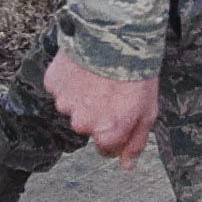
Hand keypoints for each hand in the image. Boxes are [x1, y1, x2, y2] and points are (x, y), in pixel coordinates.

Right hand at [44, 48, 158, 166]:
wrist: (116, 35)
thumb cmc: (137, 73)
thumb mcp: (147, 111)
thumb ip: (135, 143)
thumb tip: (126, 166)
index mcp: (106, 133)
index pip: (106, 148)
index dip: (116, 131)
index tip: (121, 113)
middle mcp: (82, 123)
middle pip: (87, 126)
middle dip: (98, 112)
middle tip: (112, 90)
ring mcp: (64, 103)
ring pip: (72, 107)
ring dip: (83, 95)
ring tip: (98, 75)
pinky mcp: (53, 83)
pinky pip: (60, 88)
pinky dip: (70, 80)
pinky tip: (84, 67)